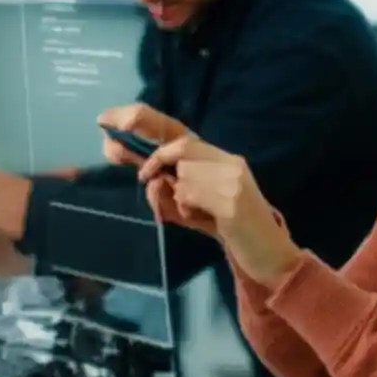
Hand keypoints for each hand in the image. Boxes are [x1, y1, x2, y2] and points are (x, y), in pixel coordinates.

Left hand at [97, 103, 299, 286]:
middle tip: (140, 175)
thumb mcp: (192, 205)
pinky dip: (187, 208)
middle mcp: (229, 162)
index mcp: (221, 159)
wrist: (271, 256)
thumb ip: (164, 186)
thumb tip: (130, 166)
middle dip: (155, 159)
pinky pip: (191, 195)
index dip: (141, 120)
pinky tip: (205, 220)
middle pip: (181, 146)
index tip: (106, 120)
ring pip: (183, 174)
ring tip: (196, 213)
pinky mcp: (233, 201)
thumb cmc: (229, 230)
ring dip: (178, 197)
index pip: (178, 132)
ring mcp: (233, 180)